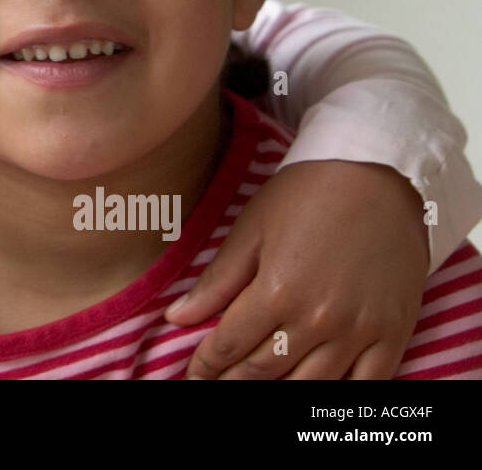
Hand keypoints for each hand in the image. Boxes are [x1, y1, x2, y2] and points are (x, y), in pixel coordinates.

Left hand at [165, 159, 428, 378]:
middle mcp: (317, 319)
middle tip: (218, 386)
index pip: (229, 345)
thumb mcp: (251, 231)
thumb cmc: (307, 195)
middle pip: (265, 371)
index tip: (193, 376)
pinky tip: (312, 393)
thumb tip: (176, 318)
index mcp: (276, 291)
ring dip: (277, 393)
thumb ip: (217, 282)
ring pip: (310, 386)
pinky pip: (366, 386)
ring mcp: (359, 330)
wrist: (377, 173)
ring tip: (255, 389)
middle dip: (234, 382)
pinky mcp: (393, 332)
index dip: (206, 366)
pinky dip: (338, 397)